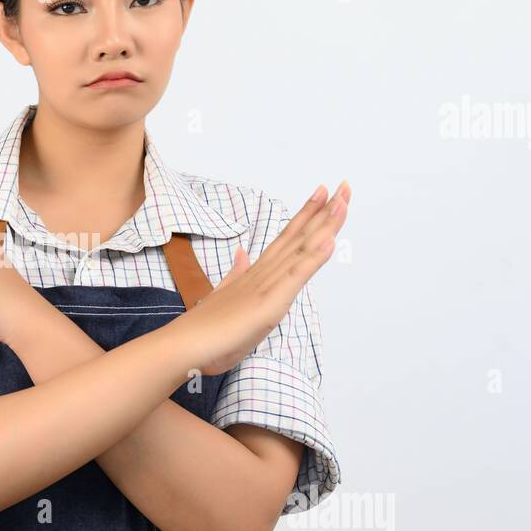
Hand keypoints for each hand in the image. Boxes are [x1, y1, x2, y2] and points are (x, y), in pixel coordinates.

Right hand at [178, 181, 351, 375]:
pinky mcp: (270, 301)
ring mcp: (267, 284)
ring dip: (324, 225)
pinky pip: (297, 276)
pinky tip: (330, 241)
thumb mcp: (225, 296)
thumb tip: (242, 253)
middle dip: (323, 212)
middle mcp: (264, 272)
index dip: (306, 216)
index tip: (323, 194)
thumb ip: (236, 273)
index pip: (286, 239)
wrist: (186, 344)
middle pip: (299, 236)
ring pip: (301, 249)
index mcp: (256, 273)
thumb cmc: (205, 329)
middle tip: (344, 186)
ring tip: (342, 201)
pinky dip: (314, 258)